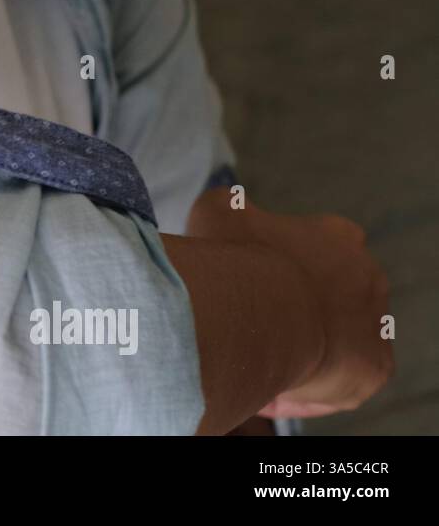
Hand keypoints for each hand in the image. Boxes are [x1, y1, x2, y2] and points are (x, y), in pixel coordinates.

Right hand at [188, 192, 393, 418]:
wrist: (264, 316)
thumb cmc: (239, 261)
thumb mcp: (217, 211)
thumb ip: (225, 205)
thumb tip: (225, 209)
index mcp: (336, 236)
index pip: (314, 245)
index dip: (276, 263)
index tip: (249, 278)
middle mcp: (366, 275)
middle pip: (327, 293)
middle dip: (293, 306)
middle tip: (250, 320)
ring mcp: (375, 323)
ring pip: (333, 338)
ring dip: (301, 346)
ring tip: (254, 356)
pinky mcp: (374, 367)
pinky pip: (339, 381)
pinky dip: (306, 387)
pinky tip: (268, 386)